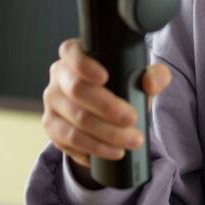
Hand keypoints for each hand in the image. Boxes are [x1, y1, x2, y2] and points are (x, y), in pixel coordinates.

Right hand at [42, 37, 172, 169]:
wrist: (104, 114)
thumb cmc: (121, 88)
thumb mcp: (139, 79)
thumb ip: (153, 75)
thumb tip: (152, 81)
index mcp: (75, 55)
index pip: (72, 53)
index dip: (85, 65)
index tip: (105, 78)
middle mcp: (58, 75)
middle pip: (77, 90)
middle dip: (107, 107)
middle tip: (132, 118)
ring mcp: (52, 102)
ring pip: (76, 120)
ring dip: (106, 134)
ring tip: (131, 140)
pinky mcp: (51, 126)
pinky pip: (70, 141)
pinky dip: (95, 148)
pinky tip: (113, 151)